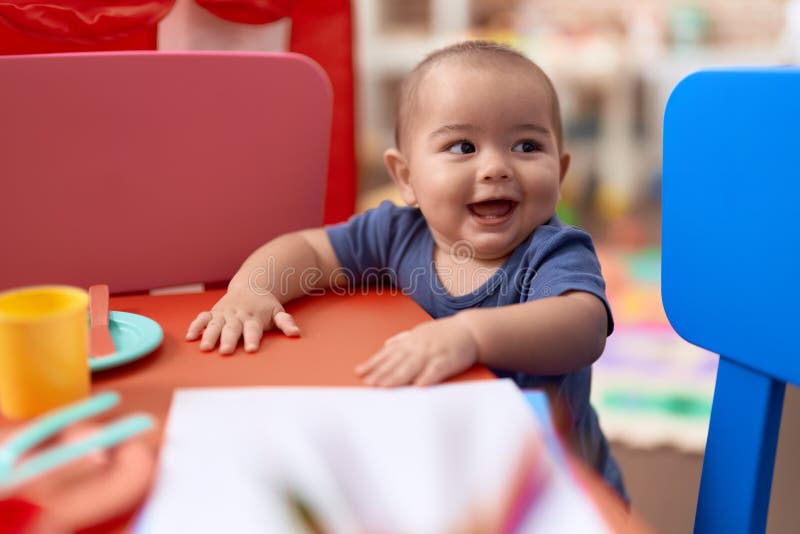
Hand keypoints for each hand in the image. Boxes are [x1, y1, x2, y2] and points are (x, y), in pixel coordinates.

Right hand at [185, 286, 299, 353]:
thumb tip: (296, 334)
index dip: (252, 339)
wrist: (251, 285)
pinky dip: (195, 326)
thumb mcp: (278, 312)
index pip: (253, 329)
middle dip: (229, 340)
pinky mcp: (213, 313)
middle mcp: (237, 315)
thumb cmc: (265, 305)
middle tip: (226, 352)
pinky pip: (202, 318)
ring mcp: (224, 313)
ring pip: (215, 325)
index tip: (251, 350)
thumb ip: (286, 323)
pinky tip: (190, 338)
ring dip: (209, 336)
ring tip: (205, 348)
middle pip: (233, 328)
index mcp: (254, 317)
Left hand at [355, 315, 478, 386]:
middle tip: (368, 384)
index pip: (388, 353)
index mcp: (411, 341)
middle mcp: (419, 346)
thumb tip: (387, 344)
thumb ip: (403, 339)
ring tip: (384, 387)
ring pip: (412, 366)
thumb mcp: (421, 332)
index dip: (373, 363)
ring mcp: (433, 352)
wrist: (471, 330)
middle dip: (381, 373)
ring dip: (397, 377)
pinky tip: (419, 386)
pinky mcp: (448, 360)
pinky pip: (436, 370)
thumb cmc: (445, 333)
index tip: (359, 372)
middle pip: (396, 361)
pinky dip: (427, 377)